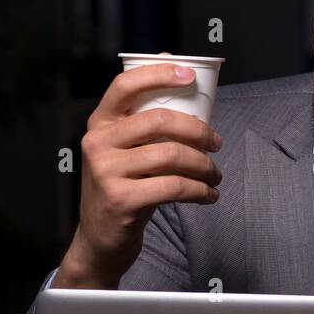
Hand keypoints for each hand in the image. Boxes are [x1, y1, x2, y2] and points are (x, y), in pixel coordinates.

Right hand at [57, 58, 221, 287]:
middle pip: (160, 121)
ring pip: (172, 155)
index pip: (125, 85)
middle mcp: (97, 143)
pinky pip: (174, 187)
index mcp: (99, 123)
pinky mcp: (121, 200)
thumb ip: (145, 123)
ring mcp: (106, 172)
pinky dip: (200, 191)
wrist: (99, 239)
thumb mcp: (124, 152)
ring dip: (204, 166)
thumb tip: (183, 76)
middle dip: (198, 131)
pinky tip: (209, 195)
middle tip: (216, 144)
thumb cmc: (123, 187)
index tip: (190, 76)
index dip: (159, 74)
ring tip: (214, 175)